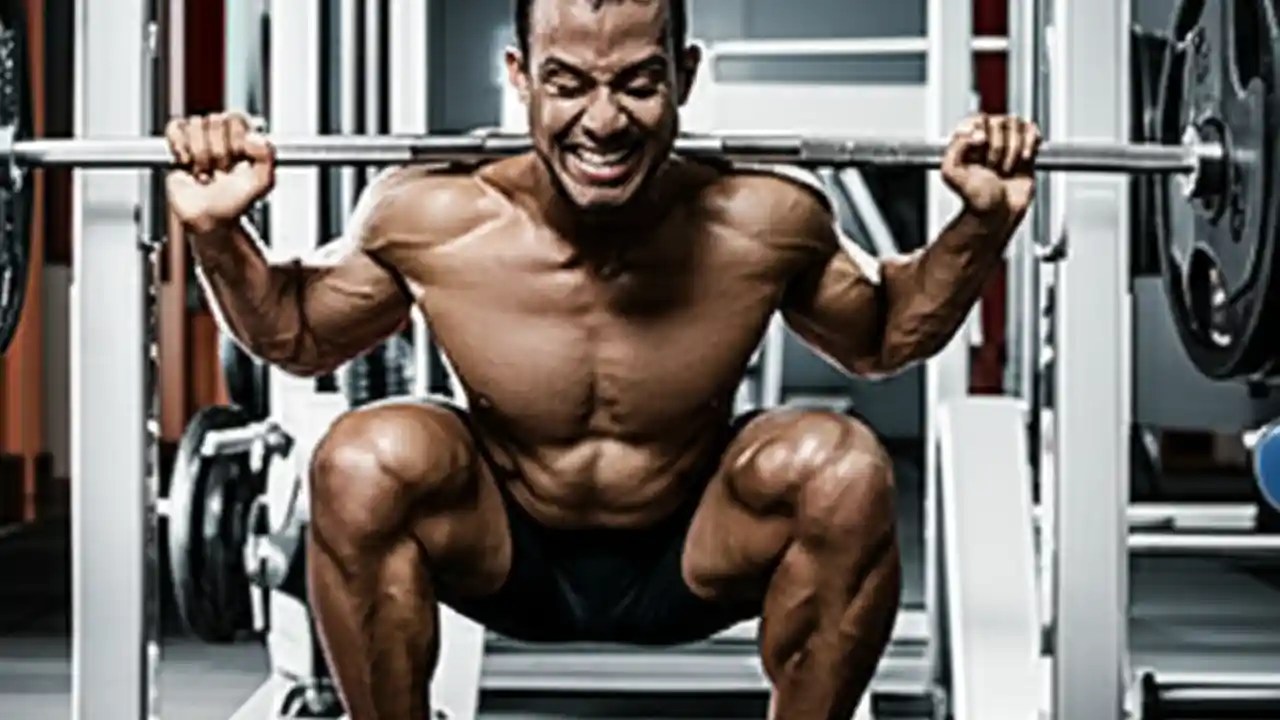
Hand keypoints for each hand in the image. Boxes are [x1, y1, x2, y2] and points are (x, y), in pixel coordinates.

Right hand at [165, 112, 274, 233]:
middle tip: (221, 171)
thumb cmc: (234, 204)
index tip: (237, 162)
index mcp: (245, 138)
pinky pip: (175, 127)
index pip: (236, 118)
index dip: (235, 142)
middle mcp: (223, 134)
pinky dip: (179, 147)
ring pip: (194, 125)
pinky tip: (188, 163)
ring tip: (206, 171)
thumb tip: (253, 136)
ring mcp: (200, 137)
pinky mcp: (179, 143)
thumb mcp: (262, 183)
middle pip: (214, 120)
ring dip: (200, 154)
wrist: (208, 219)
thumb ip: (267, 156)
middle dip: (217, 152)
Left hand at [941, 114, 1041, 216]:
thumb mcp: (951, 173)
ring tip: (1006, 167)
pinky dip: (1031, 143)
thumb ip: (955, 148)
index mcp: (966, 140)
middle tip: (992, 166)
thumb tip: (977, 133)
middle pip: (1000, 121)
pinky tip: (1024, 159)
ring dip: (1013, 148)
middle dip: (998, 146)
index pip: (977, 118)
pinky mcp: (1025, 148)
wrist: (998, 214)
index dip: (981, 132)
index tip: (980, 146)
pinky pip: (1032, 130)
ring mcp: (1007, 142)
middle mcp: (987, 137)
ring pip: (1017, 124)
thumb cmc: (974, 198)